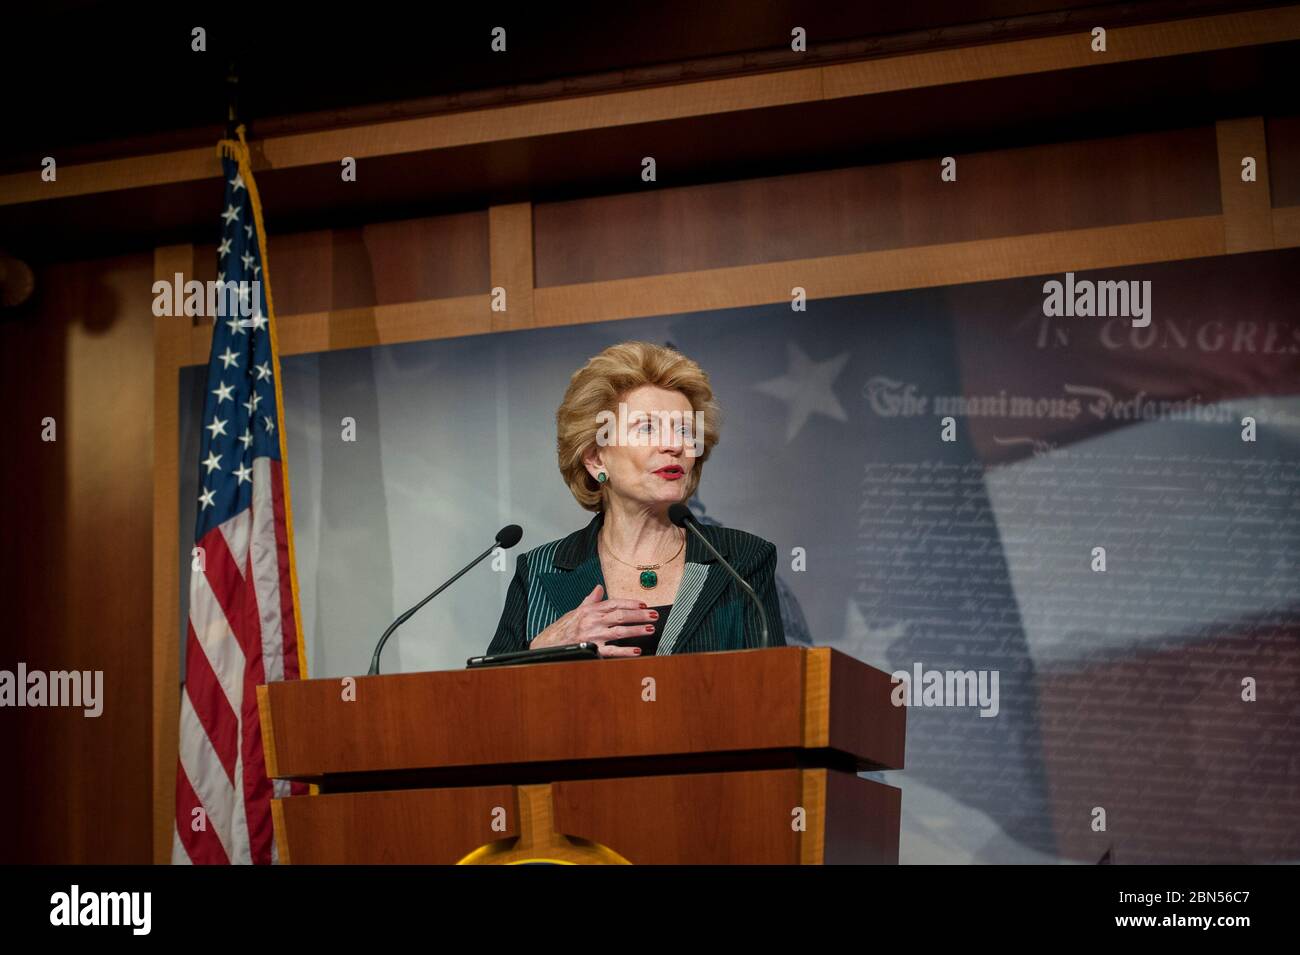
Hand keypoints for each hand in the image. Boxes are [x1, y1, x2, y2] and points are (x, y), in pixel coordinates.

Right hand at [529, 584, 658, 656]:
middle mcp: (593, 621)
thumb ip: (590, 600)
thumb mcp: (576, 611)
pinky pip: (612, 651)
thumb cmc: (563, 629)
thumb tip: (598, 588)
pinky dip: (625, 651)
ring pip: (619, 631)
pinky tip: (637, 651)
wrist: (548, 645)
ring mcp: (593, 636)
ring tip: (650, 629)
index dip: (630, 603)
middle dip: (639, 615)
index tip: (644, 604)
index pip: (614, 603)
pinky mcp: (592, 650)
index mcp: (590, 610)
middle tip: (653, 615)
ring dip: (636, 630)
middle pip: (620, 615)